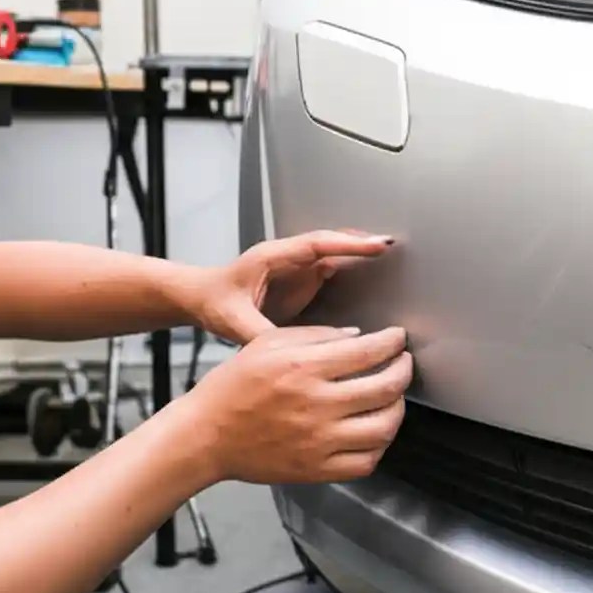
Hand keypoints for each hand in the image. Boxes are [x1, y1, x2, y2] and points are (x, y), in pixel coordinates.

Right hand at [182, 325, 410, 484]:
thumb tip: (356, 337)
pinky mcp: (317, 469)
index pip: (369, 351)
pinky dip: (379, 446)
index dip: (392, 343)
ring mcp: (319, 441)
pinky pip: (366, 462)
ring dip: (398, 409)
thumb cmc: (231, 388)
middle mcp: (316, 405)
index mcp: (303, 368)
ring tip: (393, 397)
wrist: (206, 436)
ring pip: (384, 427)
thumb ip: (314, 336)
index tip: (397, 339)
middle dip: (403, 371)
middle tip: (402, 364)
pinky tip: (374, 432)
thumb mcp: (266, 344)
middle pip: (386, 388)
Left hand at [197, 230, 394, 343]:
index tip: (375, 245)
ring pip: (334, 252)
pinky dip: (352, 266)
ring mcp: (296, 267)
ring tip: (387, 254)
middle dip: (361, 242)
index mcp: (272, 258)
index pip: (317, 244)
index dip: (348, 244)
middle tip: (390, 245)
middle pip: (331, 242)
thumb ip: (261, 334)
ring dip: (359, 252)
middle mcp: (287, 257)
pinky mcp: (301, 280)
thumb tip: (292, 350)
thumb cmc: (214, 302)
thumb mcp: (234, 322)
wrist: (202, 299)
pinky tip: (370, 273)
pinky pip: (332, 266)